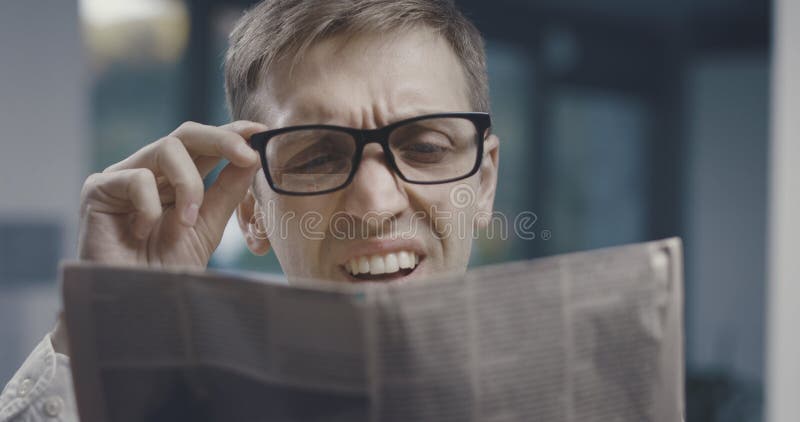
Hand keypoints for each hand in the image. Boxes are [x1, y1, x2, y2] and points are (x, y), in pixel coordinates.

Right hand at [77, 120, 266, 268]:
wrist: (134, 305)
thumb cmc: (167, 271)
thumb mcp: (208, 227)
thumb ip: (227, 192)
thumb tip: (252, 156)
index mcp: (175, 180)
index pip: (205, 145)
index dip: (232, 134)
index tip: (261, 133)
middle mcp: (149, 171)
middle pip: (186, 134)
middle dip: (222, 140)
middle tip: (248, 155)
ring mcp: (122, 177)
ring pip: (167, 148)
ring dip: (189, 185)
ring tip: (187, 222)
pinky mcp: (97, 189)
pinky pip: (136, 178)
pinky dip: (150, 207)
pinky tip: (143, 233)